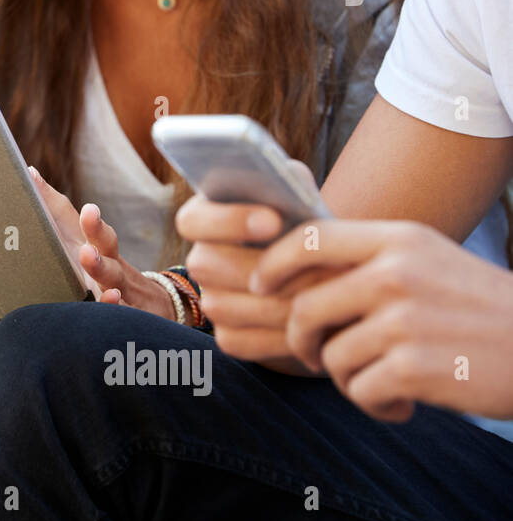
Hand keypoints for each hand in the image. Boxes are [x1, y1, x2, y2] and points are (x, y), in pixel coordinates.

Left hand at [28, 167, 177, 319]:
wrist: (152, 306)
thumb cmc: (105, 273)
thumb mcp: (81, 252)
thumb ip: (55, 221)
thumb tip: (28, 177)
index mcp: (92, 244)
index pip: (74, 218)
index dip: (52, 198)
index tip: (33, 177)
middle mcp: (107, 260)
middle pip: (105, 240)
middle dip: (95, 225)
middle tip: (88, 211)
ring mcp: (119, 285)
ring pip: (111, 272)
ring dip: (99, 263)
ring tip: (87, 254)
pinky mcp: (126, 310)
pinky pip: (120, 308)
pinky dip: (115, 303)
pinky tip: (112, 298)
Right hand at [175, 159, 332, 367]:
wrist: (328, 279)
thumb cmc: (312, 230)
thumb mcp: (302, 201)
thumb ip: (289, 183)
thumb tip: (286, 179)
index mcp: (207, 220)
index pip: (191, 220)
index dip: (226, 220)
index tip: (274, 221)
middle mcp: (202, 260)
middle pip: (204, 265)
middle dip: (262, 267)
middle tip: (313, 265)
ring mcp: (211, 300)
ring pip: (224, 305)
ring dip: (278, 302)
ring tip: (326, 294)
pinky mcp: (228, 336)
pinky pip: (240, 341)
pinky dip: (279, 337)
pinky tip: (313, 325)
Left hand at [253, 219, 512, 421]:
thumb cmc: (482, 310)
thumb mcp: (430, 261)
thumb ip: (371, 259)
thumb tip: (292, 269)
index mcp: (398, 240)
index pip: (308, 239)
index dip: (273, 264)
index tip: (262, 286)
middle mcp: (396, 273)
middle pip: (303, 307)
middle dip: (302, 340)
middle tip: (320, 357)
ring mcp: (405, 319)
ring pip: (330, 356)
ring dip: (349, 380)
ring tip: (384, 383)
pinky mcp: (415, 366)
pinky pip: (359, 390)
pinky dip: (376, 405)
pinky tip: (403, 404)